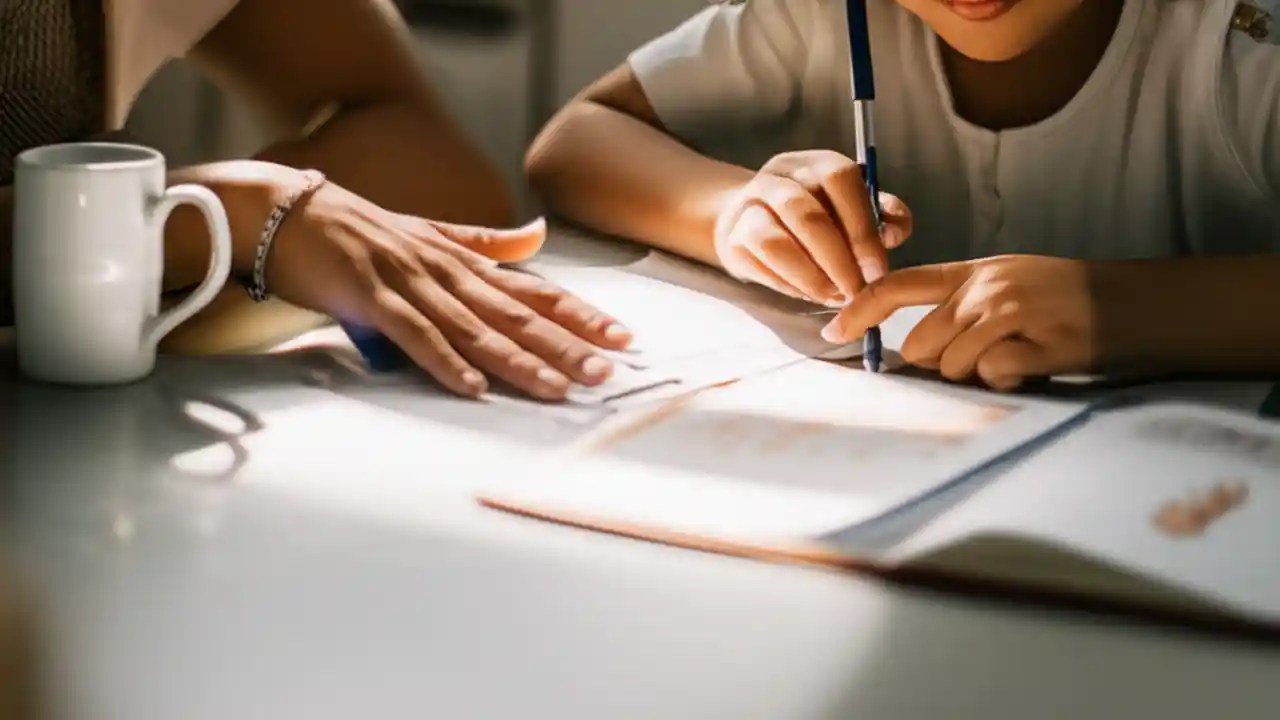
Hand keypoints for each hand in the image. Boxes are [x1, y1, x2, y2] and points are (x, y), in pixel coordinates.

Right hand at [267, 182, 631, 399]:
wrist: (286, 212)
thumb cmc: (360, 230)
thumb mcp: (432, 233)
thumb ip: (487, 242)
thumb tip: (538, 234)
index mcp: (464, 259)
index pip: (535, 289)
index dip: (580, 314)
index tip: (621, 337)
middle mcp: (447, 270)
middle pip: (517, 313)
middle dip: (564, 345)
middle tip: (605, 372)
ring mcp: (411, 282)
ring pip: (475, 328)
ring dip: (518, 361)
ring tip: (556, 388)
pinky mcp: (372, 297)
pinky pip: (415, 335)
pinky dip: (445, 362)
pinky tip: (472, 388)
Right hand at [713, 150, 911, 304]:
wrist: (751, 217)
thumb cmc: (814, 213)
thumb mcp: (851, 205)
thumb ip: (881, 214)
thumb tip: (895, 233)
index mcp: (814, 163)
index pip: (840, 180)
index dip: (862, 226)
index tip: (877, 269)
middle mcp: (777, 178)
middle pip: (808, 216)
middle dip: (839, 261)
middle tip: (857, 292)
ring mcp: (749, 207)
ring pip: (776, 243)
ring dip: (811, 277)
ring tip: (833, 297)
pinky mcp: (732, 238)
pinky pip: (761, 266)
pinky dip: (789, 284)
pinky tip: (809, 293)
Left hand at [823, 255, 1098, 390]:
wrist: (1136, 304)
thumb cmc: (1065, 300)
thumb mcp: (1008, 284)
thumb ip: (960, 307)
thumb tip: (909, 352)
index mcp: (972, 271)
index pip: (897, 285)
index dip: (858, 311)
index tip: (831, 334)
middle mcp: (984, 287)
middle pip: (920, 346)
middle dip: (940, 364)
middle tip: (986, 355)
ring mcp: (1008, 313)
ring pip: (952, 366)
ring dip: (978, 374)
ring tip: (1018, 354)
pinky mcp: (1033, 341)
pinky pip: (992, 376)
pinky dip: (1009, 380)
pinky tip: (1038, 360)